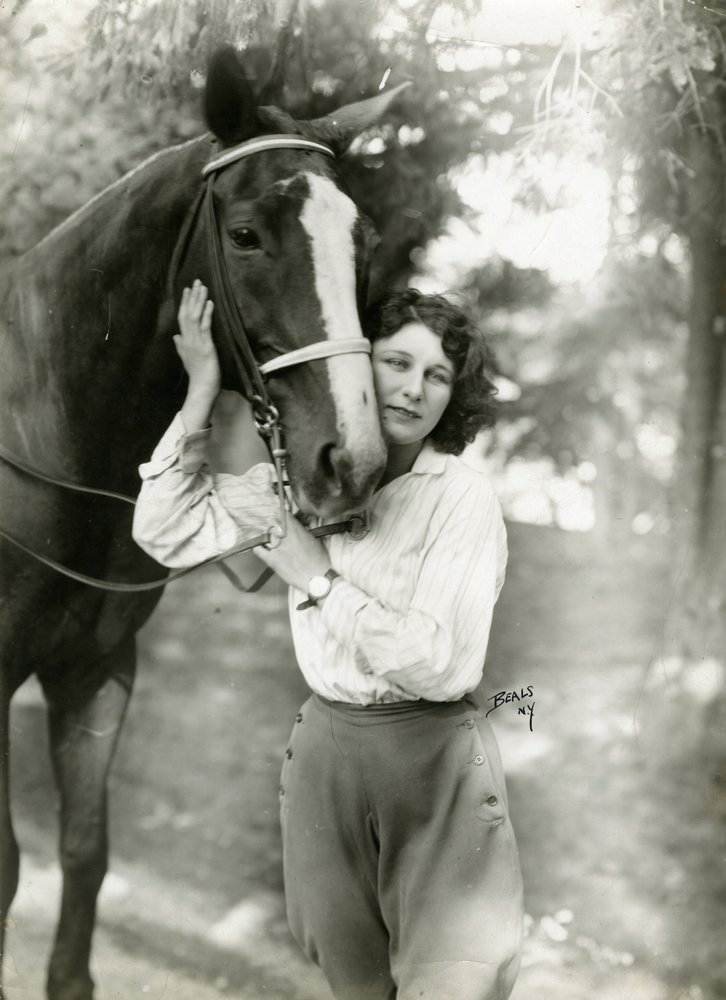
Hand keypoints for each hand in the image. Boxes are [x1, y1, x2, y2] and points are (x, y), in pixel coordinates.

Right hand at [174, 280, 220, 395]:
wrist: (202, 389)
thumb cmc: (197, 376)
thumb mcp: (186, 359)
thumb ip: (180, 346)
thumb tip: (176, 336)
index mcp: (183, 342)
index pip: (182, 318)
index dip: (184, 303)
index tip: (187, 290)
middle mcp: (187, 340)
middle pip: (187, 313)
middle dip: (191, 297)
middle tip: (196, 281)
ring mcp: (196, 342)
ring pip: (194, 317)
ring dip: (199, 301)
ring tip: (203, 287)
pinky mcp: (206, 346)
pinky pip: (205, 327)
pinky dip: (207, 314)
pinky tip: (210, 303)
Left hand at [254, 514, 332, 592]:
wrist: (316, 578)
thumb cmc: (319, 560)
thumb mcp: (314, 539)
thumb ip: (303, 530)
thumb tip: (298, 524)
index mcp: (296, 530)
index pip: (282, 514)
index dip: (280, 513)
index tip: (280, 515)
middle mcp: (285, 537)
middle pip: (272, 523)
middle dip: (275, 524)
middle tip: (278, 529)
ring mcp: (277, 548)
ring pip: (266, 534)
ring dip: (269, 534)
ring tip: (273, 539)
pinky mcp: (272, 560)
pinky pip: (258, 550)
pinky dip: (258, 546)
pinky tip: (262, 546)